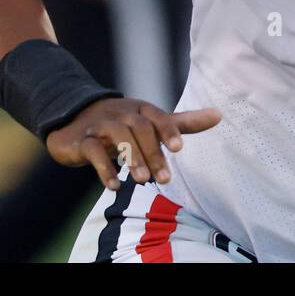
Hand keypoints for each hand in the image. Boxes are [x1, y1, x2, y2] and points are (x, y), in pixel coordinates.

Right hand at [45, 98, 220, 189]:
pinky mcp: (82, 140)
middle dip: (153, 153)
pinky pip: (92, 151)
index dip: (168, 130)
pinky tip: (114, 186)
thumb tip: (219, 115)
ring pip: (117, 136)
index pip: (158, 116)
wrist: (75, 120)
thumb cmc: (124, 123)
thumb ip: (183, 122)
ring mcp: (101, 125)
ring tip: (143, 181)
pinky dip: (103, 168)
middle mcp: (122, 113)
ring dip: (132, 158)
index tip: (179, 148)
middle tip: (164, 180)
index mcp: (141, 109)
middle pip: (139, 128)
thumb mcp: (153, 122)